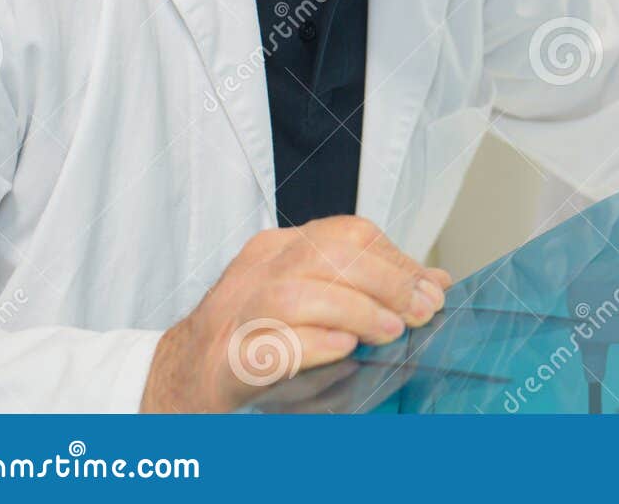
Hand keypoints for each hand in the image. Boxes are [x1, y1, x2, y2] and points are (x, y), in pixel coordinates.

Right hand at [140, 215, 451, 412]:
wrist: (183, 384)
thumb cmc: (259, 342)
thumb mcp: (317, 305)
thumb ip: (370, 288)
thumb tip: (435, 283)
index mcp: (281, 249)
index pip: (348, 234)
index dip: (397, 261)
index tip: (431, 292)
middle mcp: (257, 271)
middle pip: (325, 255)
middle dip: (385, 282)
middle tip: (420, 314)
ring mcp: (236, 314)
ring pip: (295, 294)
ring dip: (355, 312)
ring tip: (390, 333)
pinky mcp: (226, 362)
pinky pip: (267, 346)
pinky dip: (312, 345)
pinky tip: (344, 351)